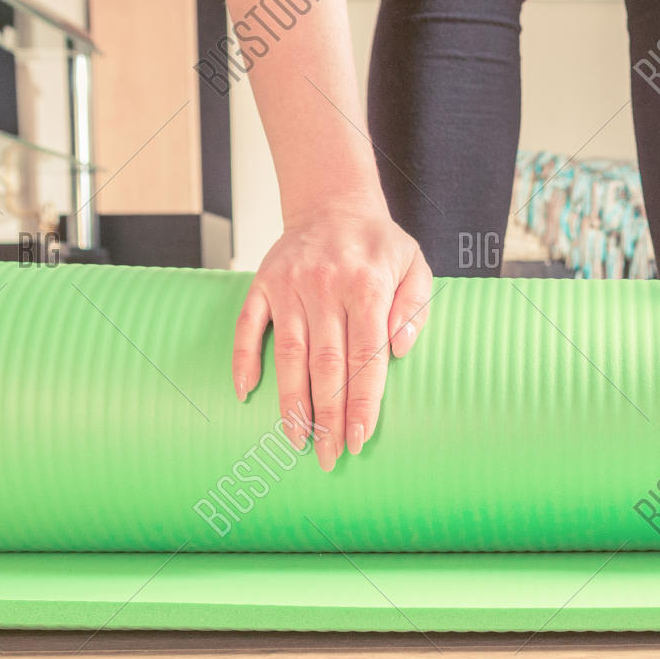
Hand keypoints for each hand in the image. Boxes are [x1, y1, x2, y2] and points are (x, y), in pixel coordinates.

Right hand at [233, 201, 431, 471]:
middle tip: (330, 457)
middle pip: (327, 365)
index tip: (360, 439)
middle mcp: (325, 288)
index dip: (362, 402)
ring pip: (290, 355)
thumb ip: (414, 307)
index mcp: (367, 287)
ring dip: (292, 403)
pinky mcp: (263, 284)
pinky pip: (248, 327)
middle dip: (329, 417)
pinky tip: (245, 394)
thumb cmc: (378, 245)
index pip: (365, 356)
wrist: (333, 201)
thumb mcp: (415, 265)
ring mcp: (290, 287)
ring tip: (297, 441)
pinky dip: (244, 360)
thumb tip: (401, 349)